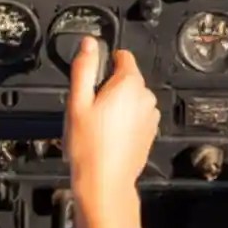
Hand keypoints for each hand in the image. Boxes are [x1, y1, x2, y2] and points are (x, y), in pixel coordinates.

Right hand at [66, 38, 158, 208]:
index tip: (92, 82)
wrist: (105, 183)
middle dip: (109, 87)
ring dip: (117, 105)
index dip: (104, 64)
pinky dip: (124, 121)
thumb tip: (89, 43)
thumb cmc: (89, 146)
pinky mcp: (150, 131)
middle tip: (90, 109)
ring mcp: (151, 115)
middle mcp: (146, 97)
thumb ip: (84, 68)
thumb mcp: (77, 102)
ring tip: (98, 126)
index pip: (122, 56)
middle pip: (126, 78)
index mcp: (130, 84)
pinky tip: (108, 136)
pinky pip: (136, 116)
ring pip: (131, 98)